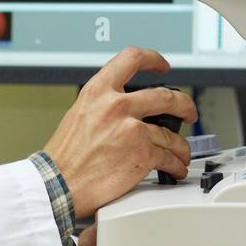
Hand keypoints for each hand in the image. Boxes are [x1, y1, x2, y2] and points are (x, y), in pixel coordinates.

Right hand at [42, 47, 196, 217]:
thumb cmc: (64, 158)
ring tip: (181, 153)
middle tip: (189, 112)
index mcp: (98, 92)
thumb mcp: (79, 115)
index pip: (132, 58)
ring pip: (171, 134)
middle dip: (185, 105)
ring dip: (181, 146)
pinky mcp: (142, 154)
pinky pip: (169, 157)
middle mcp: (116, 105)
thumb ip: (104, 106)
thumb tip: (127, 107)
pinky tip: (174, 168)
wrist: (57, 186)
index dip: (153, 59)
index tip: (162, 65)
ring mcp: (132, 129)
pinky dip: (176, 164)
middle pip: (166, 96)